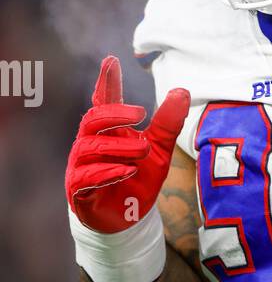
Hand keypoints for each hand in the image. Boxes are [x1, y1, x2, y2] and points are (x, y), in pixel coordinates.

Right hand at [65, 56, 189, 233]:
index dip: (106, 82)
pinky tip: (127, 170)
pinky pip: (86, 177)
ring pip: (90, 147)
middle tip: (141, 114)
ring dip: (118, 147)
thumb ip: (167, 124)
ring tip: (143, 151)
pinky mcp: (79, 190)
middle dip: (115, 114)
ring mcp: (81, 167)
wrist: (128, 220)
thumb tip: (182, 90)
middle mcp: (90, 145)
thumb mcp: (160, 152)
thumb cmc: (138, 181)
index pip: (103, 101)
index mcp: (109, 132)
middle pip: (92, 119)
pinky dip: (107, 172)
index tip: (111, 60)